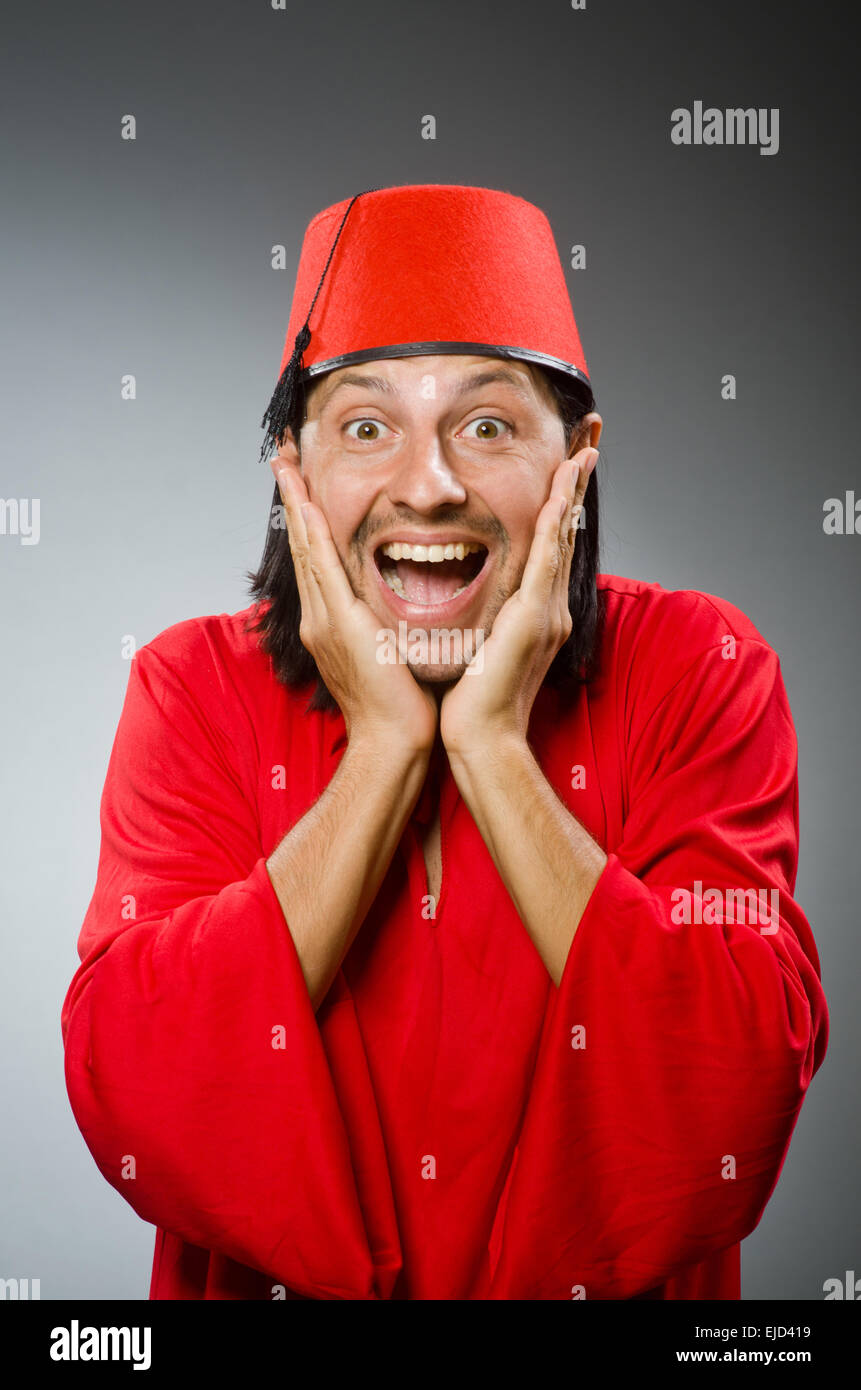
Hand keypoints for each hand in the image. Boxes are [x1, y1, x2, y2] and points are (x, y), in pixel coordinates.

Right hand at [270, 444, 439, 756]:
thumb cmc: (402, 704)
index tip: (303, 479)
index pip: (318, 557)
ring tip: (286, 464)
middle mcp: (321, 617)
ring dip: (297, 504)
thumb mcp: (393, 651)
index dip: (308, 516)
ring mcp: (325, 621)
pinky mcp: (339, 625)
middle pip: (303, 545)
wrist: (394, 742)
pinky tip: (307, 507)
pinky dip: (312, 537)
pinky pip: (323, 571)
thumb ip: (389, 623)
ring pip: (307, 550)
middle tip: (283, 455)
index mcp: (332, 622)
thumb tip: (402, 603)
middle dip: (293, 497)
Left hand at [439, 446, 597, 758]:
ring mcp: (546, 611)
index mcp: (536, 613)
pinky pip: (547, 560)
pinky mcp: (535, 617)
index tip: (563, 472)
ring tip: (580, 454)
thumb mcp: (481, 647)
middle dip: (575, 488)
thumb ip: (485, 620)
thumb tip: (468, 602)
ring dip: (570, 493)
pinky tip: (560, 494)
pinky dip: (554, 524)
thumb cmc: (473, 701)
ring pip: (560, 539)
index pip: (549, 548)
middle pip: (564, 535)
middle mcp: (549, 608)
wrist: (483, 736)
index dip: (558, 508)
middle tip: (586, 444)